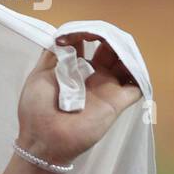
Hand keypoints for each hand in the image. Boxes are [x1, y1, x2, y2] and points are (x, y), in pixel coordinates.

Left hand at [16, 32, 142, 165]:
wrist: (43, 140)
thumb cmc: (37, 109)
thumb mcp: (39, 77)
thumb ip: (52, 56)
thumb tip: (62, 35)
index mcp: (72, 70)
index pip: (85, 44)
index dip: (83, 33)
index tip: (76, 32)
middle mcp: (92, 76)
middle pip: (108, 50)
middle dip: (106, 37)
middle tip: (99, 33)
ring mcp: (107, 88)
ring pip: (125, 62)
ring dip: (123, 49)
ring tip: (114, 42)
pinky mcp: (118, 101)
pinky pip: (136, 83)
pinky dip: (137, 70)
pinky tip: (127, 59)